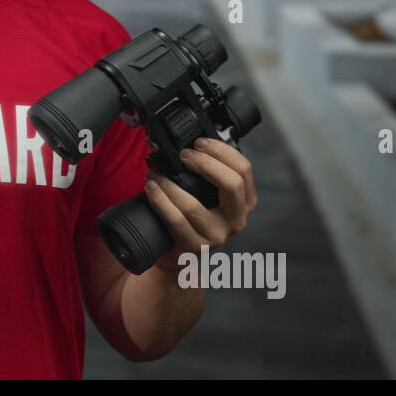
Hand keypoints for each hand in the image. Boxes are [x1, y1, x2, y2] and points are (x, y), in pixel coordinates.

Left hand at [143, 137, 257, 252]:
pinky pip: (176, 220)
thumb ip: (208, 172)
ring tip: (155, 173)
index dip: (221, 151)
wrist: (180, 253)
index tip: (199, 142)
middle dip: (205, 163)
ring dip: (170, 184)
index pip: (244, 169)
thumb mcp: (208, 193)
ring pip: (194, 206)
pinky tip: (151, 189)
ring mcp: (218, 236)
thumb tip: (188, 143)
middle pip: (232, 184)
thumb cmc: (193, 217)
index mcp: (245, 201)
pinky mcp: (196, 247)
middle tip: (183, 155)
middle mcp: (237, 219)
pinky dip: (160, 200)